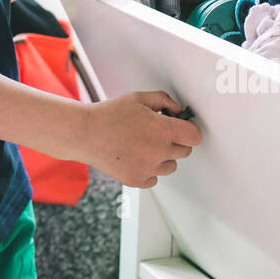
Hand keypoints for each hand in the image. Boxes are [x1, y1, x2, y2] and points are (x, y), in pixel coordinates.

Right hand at [77, 89, 201, 187]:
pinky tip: (135, 157)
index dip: (189, 130)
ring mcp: (148, 168)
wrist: (85, 133)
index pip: (194, 137)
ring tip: (143, 145)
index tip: (183, 128)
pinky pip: (154, 178)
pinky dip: (148, 170)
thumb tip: (176, 109)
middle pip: (184, 152)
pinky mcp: (137, 180)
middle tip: (157, 134)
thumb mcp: (138, 98)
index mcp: (163, 130)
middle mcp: (159, 152)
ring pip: (170, 166)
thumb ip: (163, 100)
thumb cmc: (109, 115)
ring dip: (163, 157)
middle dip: (175, 142)